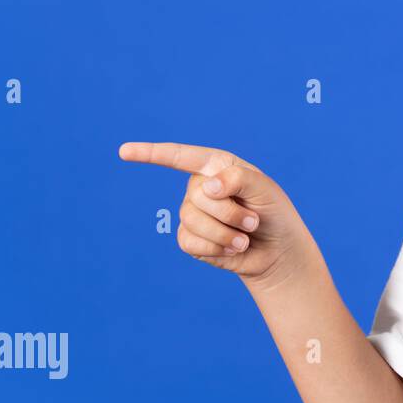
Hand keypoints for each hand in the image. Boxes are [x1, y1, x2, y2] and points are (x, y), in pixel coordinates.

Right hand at [118, 141, 313, 288]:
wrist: (278, 251)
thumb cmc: (274, 213)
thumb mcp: (265, 189)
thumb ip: (238, 179)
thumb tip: (206, 186)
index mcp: (216, 166)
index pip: (180, 157)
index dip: (151, 153)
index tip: (124, 151)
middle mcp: (199, 187)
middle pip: (198, 196)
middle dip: (230, 213)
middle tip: (253, 221)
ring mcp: (192, 213)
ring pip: (192, 220)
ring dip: (226, 233)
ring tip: (245, 236)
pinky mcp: (190, 239)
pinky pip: (190, 242)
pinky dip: (216, 248)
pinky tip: (232, 248)